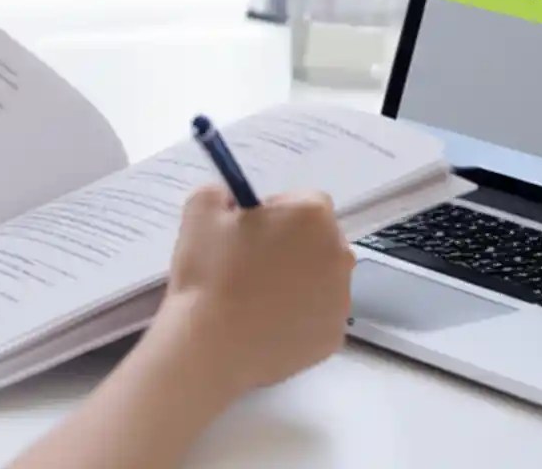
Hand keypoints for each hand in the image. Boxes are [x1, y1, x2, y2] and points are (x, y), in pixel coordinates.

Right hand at [156, 184, 355, 395]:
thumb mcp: (200, 213)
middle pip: (318, 240)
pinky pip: (317, 317)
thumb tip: (232, 203)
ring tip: (255, 301)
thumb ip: (221, 194)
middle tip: (250, 267)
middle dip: (291, 247)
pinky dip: (298, 318)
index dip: (274, 215)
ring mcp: (341, 299)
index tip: (247, 234)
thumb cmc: (208, 274)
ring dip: (297, 282)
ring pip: (320, 279)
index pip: (301, 202)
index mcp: (312, 215)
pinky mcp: (333, 337)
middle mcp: (339, 253)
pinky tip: (265, 326)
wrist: (210, 346)